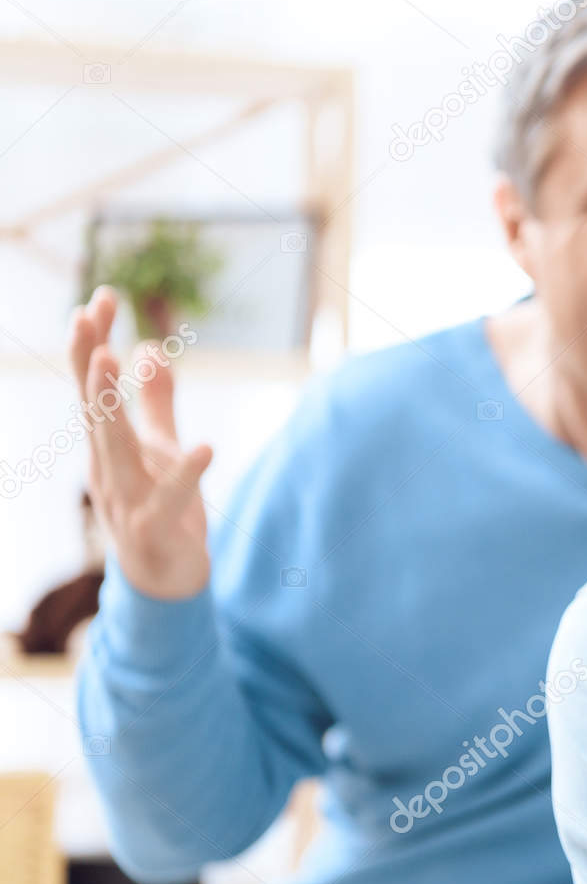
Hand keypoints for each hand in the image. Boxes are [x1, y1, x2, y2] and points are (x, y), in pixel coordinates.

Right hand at [70, 286, 212, 599]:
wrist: (167, 586)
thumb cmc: (160, 511)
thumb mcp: (160, 450)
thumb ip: (157, 405)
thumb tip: (150, 350)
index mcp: (108, 448)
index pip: (93, 388)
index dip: (93, 343)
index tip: (103, 297)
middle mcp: (107, 469)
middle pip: (92, 409)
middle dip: (87, 361)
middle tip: (85, 314)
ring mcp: (126, 500)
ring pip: (112, 446)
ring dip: (107, 402)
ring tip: (108, 357)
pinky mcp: (156, 530)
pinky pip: (169, 499)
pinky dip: (185, 474)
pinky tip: (205, 449)